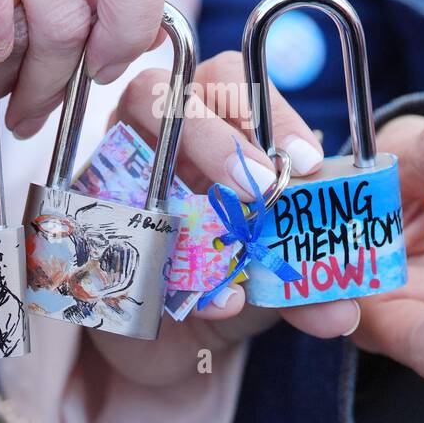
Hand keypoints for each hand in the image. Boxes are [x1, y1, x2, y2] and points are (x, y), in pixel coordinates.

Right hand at [86, 51, 359, 387]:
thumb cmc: (234, 277)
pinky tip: (212, 301)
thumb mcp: (279, 274)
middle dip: (212, 135)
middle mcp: (152, 134)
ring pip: (120, 144)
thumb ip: (310, 284)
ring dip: (172, 194)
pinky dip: (161, 262)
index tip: (305, 164)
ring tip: (227, 244)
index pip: (231, 78)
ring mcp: (109, 173)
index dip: (269, 110)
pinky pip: (109, 224)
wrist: (179, 344)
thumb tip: (341, 310)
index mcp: (212, 121)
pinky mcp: (83, 224)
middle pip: (162, 94)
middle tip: (257, 187)